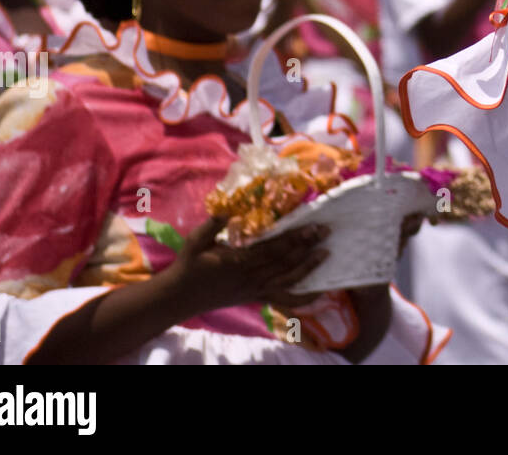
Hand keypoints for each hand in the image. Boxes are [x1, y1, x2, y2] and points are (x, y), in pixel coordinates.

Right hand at [155, 216, 330, 317]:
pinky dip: (303, 297)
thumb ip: (212, 225)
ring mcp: (256, 290)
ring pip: (288, 280)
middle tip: (325, 232)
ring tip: (326, 253)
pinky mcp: (257, 298)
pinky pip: (284, 299)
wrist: (181, 296)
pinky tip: (319, 290)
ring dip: (309, 266)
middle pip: (285, 262)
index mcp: (239, 261)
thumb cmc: (190, 265)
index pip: (273, 249)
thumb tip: (227, 209)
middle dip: (307, 246)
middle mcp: (252, 277)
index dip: (294, 238)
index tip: (311, 226)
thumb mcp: (195, 241)